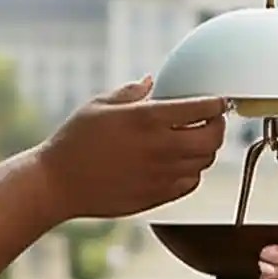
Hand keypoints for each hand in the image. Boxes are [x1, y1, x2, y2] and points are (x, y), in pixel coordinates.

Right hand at [36, 76, 227, 219]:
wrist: (58, 184)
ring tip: (194, 140)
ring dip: (205, 149)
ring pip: (204, 162)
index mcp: (147, 119)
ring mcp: (161, 175)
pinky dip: (192, 171)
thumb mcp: (99, 105)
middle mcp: (160, 148)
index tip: (219, 101)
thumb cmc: (74, 141)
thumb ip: (131, 92)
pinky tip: (179, 163)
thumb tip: (151, 81)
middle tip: (212, 120)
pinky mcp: (157, 196)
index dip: (217, 103)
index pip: (201, 109)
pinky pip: (190, 183)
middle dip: (218, 126)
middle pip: (212, 138)